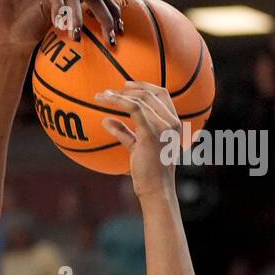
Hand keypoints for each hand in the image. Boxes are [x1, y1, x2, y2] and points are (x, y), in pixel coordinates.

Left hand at [98, 82, 182, 198]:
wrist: (156, 189)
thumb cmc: (147, 172)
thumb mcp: (136, 148)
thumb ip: (124, 133)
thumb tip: (106, 121)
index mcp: (173, 124)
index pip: (162, 95)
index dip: (144, 86)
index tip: (126, 85)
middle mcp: (171, 122)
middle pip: (151, 94)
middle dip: (129, 88)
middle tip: (110, 91)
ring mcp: (162, 127)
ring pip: (140, 100)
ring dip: (118, 95)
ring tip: (101, 96)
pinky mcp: (150, 134)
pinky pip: (133, 109)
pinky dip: (117, 102)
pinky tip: (104, 103)